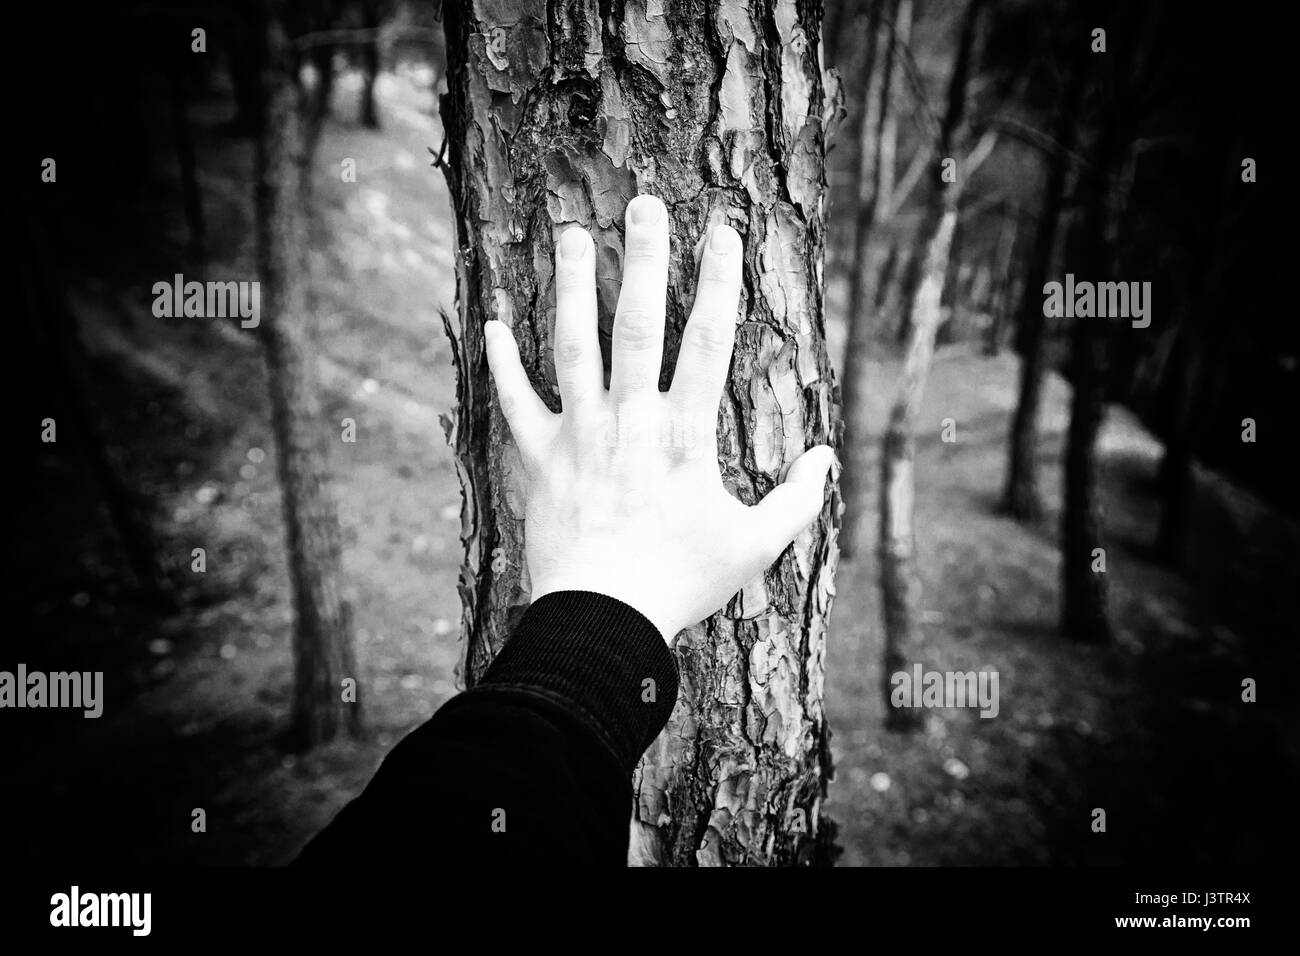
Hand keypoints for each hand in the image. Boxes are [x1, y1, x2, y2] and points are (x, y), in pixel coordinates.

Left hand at [484, 194, 834, 641]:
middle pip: (639, 323)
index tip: (725, 231)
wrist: (603, 617)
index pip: (710, 340)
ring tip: (571, 235)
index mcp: (686, 432)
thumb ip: (797, 500)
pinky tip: (491, 322)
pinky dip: (502, 364)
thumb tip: (826, 459)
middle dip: (645, 259)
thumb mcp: (754, 546)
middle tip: (645, 204)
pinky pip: (518, 402)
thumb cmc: (681, 582)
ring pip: (574, 345)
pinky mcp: (541, 457)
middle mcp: (631, 417)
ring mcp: (581, 432)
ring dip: (572, 286)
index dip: (721, 281)